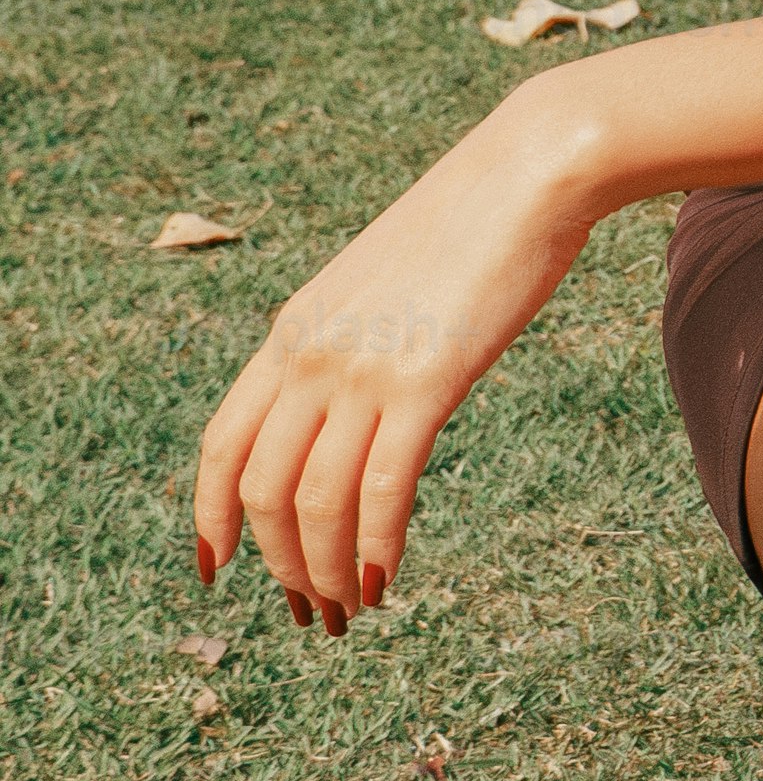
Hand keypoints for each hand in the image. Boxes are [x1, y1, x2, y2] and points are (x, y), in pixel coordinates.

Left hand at [188, 120, 601, 627]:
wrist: (532, 171)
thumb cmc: (474, 222)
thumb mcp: (384, 283)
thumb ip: (353, 337)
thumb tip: (357, 394)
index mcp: (291, 332)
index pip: (221, 448)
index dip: (211, 519)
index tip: (219, 571)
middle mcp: (310, 357)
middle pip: (262, 491)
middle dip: (280, 565)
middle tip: (312, 610)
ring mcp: (364, 369)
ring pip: (315, 500)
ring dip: (327, 570)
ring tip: (352, 609)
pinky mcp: (426, 379)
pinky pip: (383, 485)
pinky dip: (377, 544)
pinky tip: (389, 578)